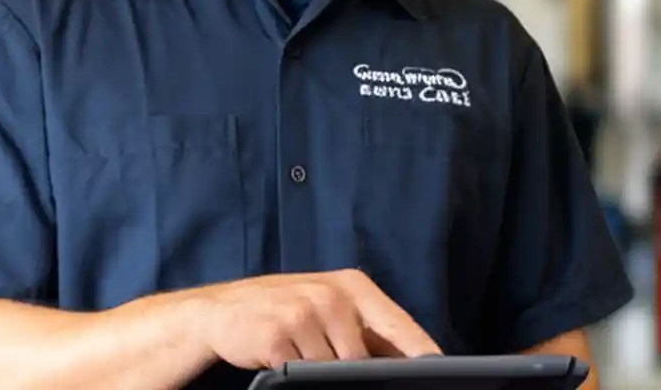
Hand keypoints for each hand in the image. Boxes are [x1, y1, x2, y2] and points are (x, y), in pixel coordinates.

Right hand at [197, 268, 440, 369]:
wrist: (223, 310)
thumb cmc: (286, 309)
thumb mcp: (330, 306)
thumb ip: (368, 328)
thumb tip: (412, 361)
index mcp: (353, 286)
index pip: (400, 326)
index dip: (422, 353)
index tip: (438, 372)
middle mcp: (332, 295)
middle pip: (365, 358)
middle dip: (357, 371)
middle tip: (329, 360)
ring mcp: (304, 313)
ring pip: (334, 370)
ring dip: (319, 370)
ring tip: (300, 352)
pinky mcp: (278, 336)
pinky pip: (301, 374)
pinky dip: (294, 372)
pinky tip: (282, 355)